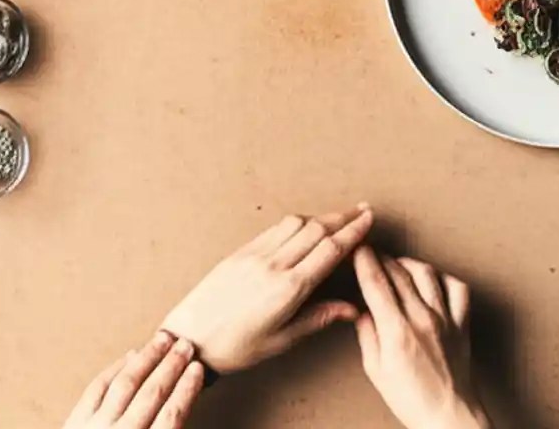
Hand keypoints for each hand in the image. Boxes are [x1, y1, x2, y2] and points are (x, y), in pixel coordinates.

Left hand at [64, 331, 204, 428]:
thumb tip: (177, 417)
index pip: (171, 416)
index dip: (187, 390)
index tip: (199, 369)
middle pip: (151, 394)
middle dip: (171, 367)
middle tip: (186, 345)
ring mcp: (94, 428)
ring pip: (124, 384)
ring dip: (145, 360)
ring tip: (162, 341)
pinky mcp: (74, 423)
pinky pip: (97, 388)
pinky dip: (115, 370)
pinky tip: (129, 357)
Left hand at [161, 205, 373, 372]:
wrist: (189, 338)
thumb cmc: (234, 347)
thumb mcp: (281, 340)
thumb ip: (317, 318)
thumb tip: (351, 309)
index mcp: (287, 289)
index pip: (329, 250)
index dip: (353, 231)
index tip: (368, 219)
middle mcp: (272, 265)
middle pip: (316, 230)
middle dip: (342, 218)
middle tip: (362, 211)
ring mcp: (254, 255)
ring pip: (294, 224)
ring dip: (319, 217)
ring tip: (338, 218)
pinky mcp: (239, 253)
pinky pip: (273, 230)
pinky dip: (294, 224)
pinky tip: (303, 227)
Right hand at [353, 247, 489, 428]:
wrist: (449, 417)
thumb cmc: (411, 400)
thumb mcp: (375, 370)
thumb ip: (367, 334)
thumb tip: (361, 311)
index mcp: (396, 330)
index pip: (376, 282)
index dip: (363, 260)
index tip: (356, 248)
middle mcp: (422, 318)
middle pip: (398, 272)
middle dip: (380, 256)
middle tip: (370, 252)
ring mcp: (446, 318)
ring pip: (426, 272)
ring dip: (407, 262)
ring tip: (396, 264)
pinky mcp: (462, 323)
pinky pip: (457, 287)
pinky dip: (442, 277)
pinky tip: (431, 280)